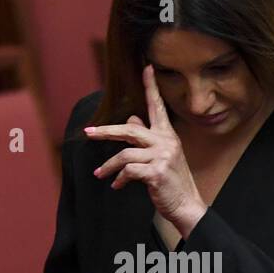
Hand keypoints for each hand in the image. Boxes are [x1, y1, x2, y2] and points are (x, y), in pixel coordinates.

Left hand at [85, 64, 207, 237]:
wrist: (186, 205)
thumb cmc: (171, 181)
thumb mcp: (160, 156)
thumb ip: (145, 137)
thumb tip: (131, 119)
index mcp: (167, 135)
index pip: (157, 106)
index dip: (151, 87)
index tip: (146, 68)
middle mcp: (166, 142)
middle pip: (129, 130)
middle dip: (106, 131)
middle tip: (88, 133)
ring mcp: (162, 157)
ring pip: (125, 154)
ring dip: (108, 166)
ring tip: (100, 174)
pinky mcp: (157, 173)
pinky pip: (129, 171)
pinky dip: (119, 179)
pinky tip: (117, 185)